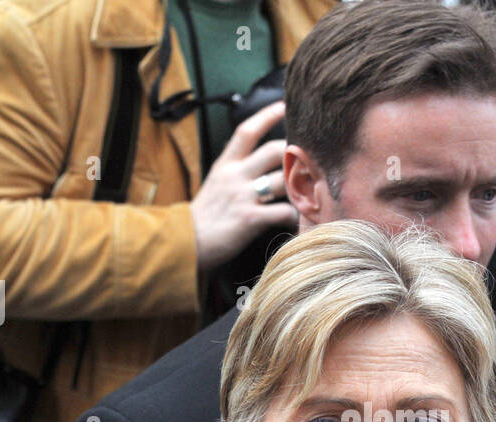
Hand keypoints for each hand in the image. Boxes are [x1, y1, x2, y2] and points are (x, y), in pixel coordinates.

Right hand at [189, 101, 297, 270]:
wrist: (184, 243)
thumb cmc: (202, 218)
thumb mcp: (214, 184)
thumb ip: (234, 171)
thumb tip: (254, 163)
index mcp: (225, 165)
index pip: (247, 131)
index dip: (267, 115)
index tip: (284, 105)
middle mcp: (235, 176)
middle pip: (273, 150)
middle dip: (294, 153)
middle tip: (309, 159)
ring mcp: (243, 196)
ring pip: (283, 179)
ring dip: (300, 186)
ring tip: (312, 191)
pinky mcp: (251, 218)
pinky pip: (283, 212)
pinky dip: (295, 217)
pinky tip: (299, 221)